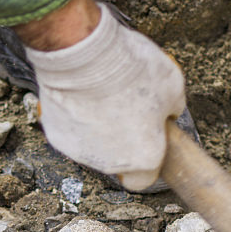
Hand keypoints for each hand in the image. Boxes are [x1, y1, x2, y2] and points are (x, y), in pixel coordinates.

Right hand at [19, 0, 185, 189]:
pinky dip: (77, 120)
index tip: (148, 142)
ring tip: (102, 98)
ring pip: (95, 149)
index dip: (148, 160)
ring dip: (99, 132)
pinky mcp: (58, 138)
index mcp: (145, 156)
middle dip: (124, 141)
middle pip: (120, 162)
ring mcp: (83, 153)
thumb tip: (169, 112)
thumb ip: (172, 108)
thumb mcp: (172, 83)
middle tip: (127, 111)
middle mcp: (112, 163)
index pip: (146, 179)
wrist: (83, 53)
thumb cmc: (129, 68)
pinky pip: (72, 134)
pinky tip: (82, 97)